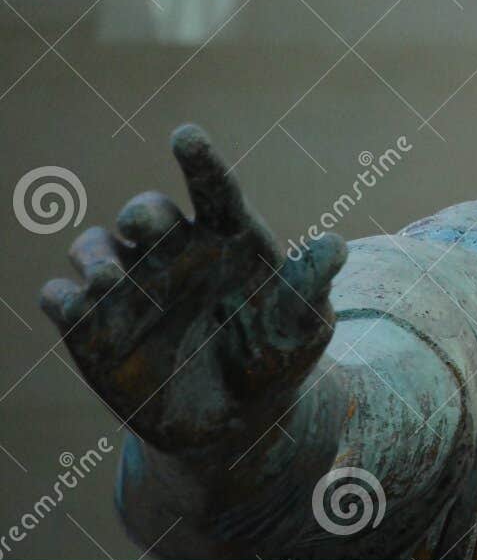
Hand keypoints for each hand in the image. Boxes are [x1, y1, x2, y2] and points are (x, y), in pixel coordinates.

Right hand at [40, 124, 345, 454]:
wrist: (235, 423)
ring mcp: (129, 286)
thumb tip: (333, 246)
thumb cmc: (276, 358)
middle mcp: (173, 251)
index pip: (213, 187)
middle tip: (143, 227)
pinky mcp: (91, 326)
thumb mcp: (303, 326)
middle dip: (141, 214)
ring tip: (113, 280)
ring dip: (95, 255)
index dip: (200, 160)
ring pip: (93, 246)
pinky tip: (77, 304)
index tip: (186, 136)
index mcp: (228, 237)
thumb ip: (311, 287)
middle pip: (146, 213)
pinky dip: (63, 296)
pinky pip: (61, 297)